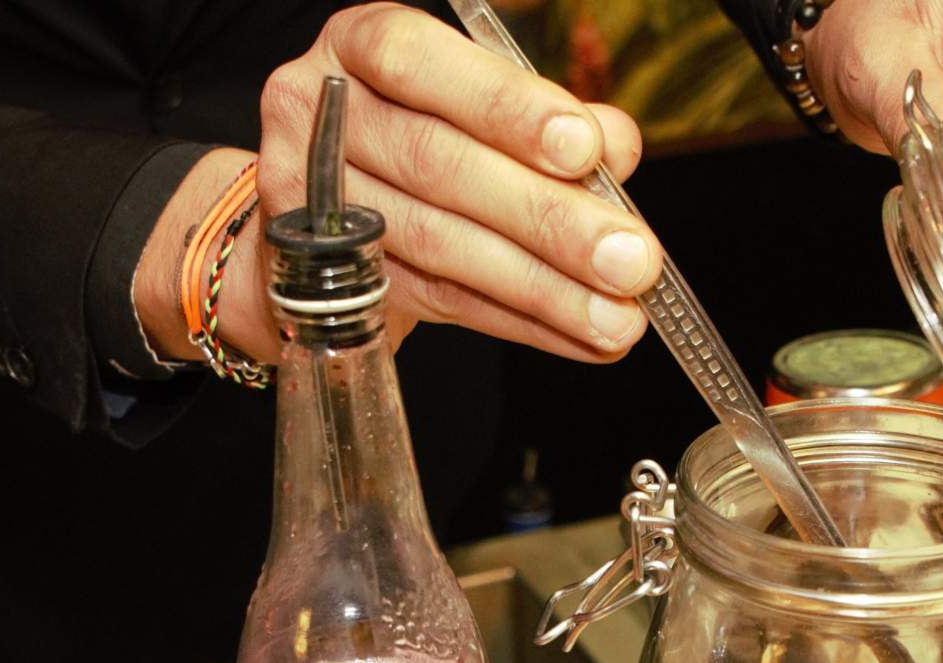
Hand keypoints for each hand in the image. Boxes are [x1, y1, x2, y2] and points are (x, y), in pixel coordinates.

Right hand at [138, 3, 658, 365]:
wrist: (334, 213)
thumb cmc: (425, 133)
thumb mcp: (484, 107)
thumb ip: (552, 119)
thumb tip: (616, 151)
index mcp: (359, 47)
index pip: (418, 63)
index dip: (503, 106)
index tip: (585, 151)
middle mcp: (320, 116)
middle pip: (436, 165)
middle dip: (546, 218)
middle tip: (630, 261)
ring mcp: (311, 204)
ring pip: (437, 245)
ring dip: (541, 288)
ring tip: (617, 317)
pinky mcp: (330, 280)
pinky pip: (435, 302)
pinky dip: (518, 322)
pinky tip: (577, 335)